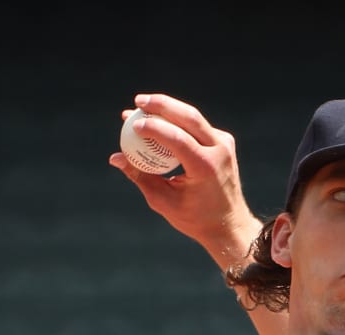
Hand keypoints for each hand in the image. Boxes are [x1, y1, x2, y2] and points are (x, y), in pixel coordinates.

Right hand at [109, 93, 263, 269]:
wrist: (229, 223)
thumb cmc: (195, 217)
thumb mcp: (164, 201)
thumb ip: (140, 177)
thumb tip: (116, 157)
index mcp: (206, 168)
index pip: (178, 139)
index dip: (154, 128)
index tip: (132, 124)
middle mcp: (219, 151)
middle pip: (189, 117)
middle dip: (161, 104)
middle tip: (137, 101)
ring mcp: (224, 143)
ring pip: (193, 116)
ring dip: (167, 108)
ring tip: (141, 105)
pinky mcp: (223, 140)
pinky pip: (196, 125)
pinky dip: (176, 120)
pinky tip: (157, 118)